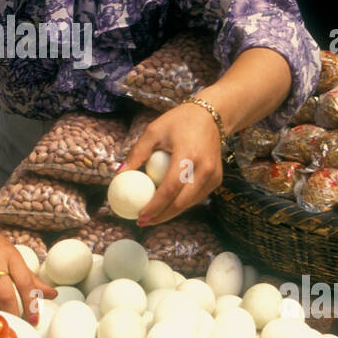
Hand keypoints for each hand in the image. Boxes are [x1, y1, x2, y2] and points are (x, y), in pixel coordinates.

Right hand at [0, 219, 54, 323]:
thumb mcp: (12, 255)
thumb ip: (30, 277)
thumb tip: (52, 294)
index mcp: (9, 255)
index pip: (24, 282)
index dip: (31, 304)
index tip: (35, 319)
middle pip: (5, 295)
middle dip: (13, 314)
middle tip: (18, 326)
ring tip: (1, 323)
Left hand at [117, 102, 224, 225]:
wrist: (212, 116)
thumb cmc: (180, 122)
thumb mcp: (154, 131)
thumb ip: (137, 152)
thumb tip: (119, 173)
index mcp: (188, 155)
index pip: (170, 188)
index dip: (155, 206)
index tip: (140, 216)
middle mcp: (205, 169)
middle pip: (181, 203)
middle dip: (161, 216)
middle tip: (142, 221)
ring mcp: (214, 176)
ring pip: (190, 204)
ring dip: (170, 213)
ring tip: (151, 216)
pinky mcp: (217, 180)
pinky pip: (196, 198)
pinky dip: (181, 204)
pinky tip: (167, 205)